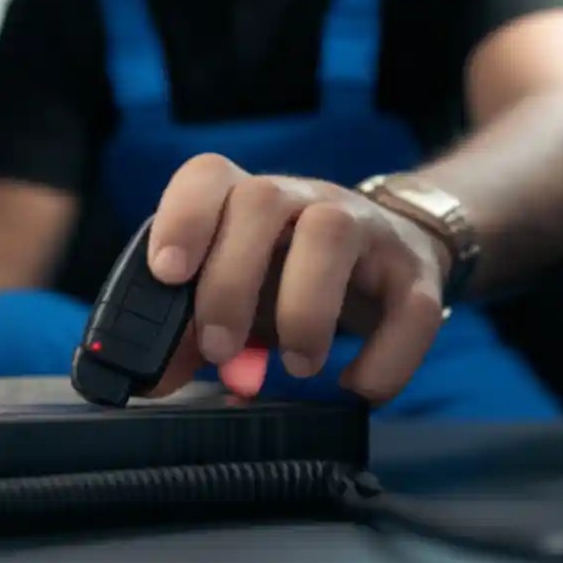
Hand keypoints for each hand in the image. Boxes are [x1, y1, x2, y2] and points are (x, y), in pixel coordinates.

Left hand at [143, 154, 451, 403]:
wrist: (390, 266)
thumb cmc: (291, 279)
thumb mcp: (235, 297)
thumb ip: (186, 333)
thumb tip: (148, 380)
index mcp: (246, 200)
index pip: (209, 175)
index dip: (183, 217)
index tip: (167, 275)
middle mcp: (304, 199)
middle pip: (263, 199)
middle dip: (231, 280)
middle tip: (220, 349)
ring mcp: (364, 228)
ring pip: (333, 232)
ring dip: (305, 308)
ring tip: (295, 365)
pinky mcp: (413, 273)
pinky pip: (409, 305)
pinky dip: (384, 356)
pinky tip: (356, 387)